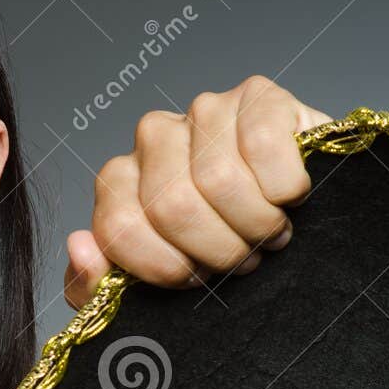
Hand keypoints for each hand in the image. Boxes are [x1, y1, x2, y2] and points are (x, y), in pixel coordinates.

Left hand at [65, 75, 332, 306]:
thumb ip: (99, 287)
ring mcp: (205, 111)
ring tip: (271, 234)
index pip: (118, 226)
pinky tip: (290, 197)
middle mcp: (155, 138)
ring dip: (257, 224)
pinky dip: (284, 187)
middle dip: (217, 251)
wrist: (307, 219)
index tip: (197, 279)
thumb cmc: (224, 256)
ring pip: (218, 178)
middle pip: (171, 206)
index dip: (165, 267)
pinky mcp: (258, 96)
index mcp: (121, 182)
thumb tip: (80, 245)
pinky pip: (263, 145)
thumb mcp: (156, 292)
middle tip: (244, 260)